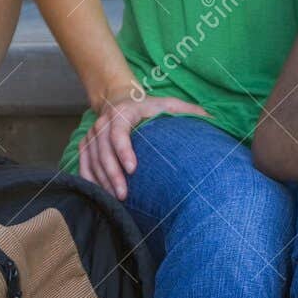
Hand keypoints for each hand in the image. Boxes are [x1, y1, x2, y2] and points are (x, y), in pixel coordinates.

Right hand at [77, 90, 209, 199]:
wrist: (119, 98)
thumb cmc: (148, 106)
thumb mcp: (169, 103)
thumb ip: (189, 112)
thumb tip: (213, 119)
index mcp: (124, 112)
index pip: (119, 131)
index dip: (123, 149)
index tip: (133, 169)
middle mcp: (104, 121)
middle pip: (103, 149)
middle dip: (112, 173)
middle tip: (124, 194)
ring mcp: (93, 133)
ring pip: (92, 158)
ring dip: (101, 180)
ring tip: (115, 199)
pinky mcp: (87, 143)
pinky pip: (83, 162)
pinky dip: (88, 178)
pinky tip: (98, 194)